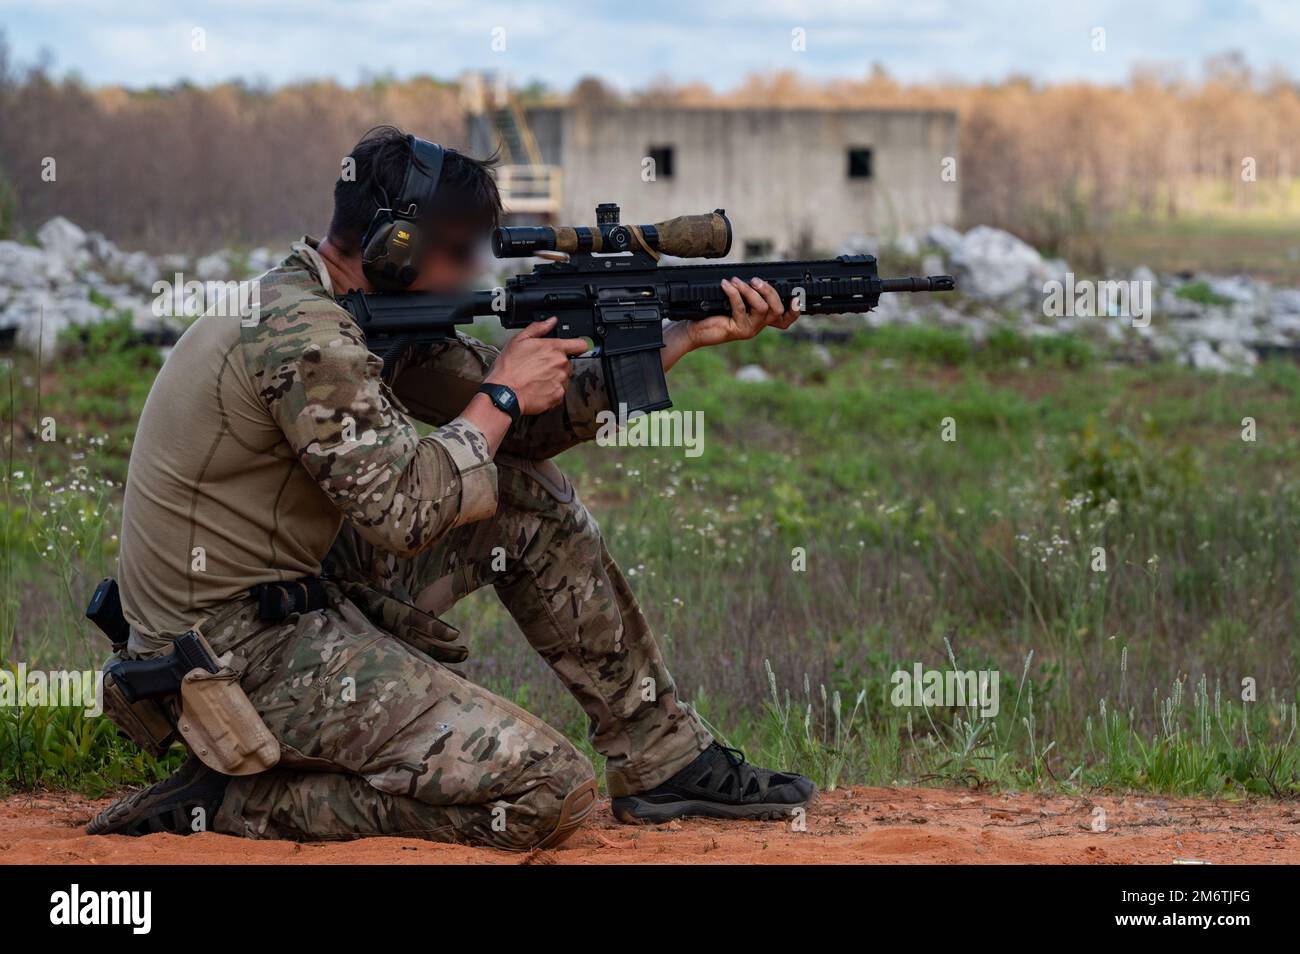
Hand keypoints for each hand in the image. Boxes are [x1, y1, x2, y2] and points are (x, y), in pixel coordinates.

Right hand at [485, 317, 588, 414]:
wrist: (505, 393)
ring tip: (537, 378)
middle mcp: (561, 364)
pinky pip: (559, 391)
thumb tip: (550, 321)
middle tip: (540, 367)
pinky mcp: (558, 395)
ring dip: (554, 377)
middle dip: (556, 363)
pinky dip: (551, 390)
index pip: (580, 344)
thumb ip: (538, 329)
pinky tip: (538, 388)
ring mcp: (561, 380)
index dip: (578, 345)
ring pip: (563, 377)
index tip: (577, 347)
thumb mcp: (518, 341)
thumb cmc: (509, 368)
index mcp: (554, 348)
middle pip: (567, 362)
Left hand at [685, 276, 801, 349]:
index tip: (795, 298)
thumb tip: (755, 278)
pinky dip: (734, 293)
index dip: (794, 311)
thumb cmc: (713, 313)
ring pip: (762, 308)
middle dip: (769, 291)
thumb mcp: (734, 301)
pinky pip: (741, 308)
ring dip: (749, 291)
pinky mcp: (738, 330)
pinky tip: (726, 285)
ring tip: (736, 281)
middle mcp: (759, 326)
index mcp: (761, 319)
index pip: (785, 320)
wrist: (695, 329)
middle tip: (755, 280)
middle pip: (778, 310)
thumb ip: (747, 294)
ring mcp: (750, 329)